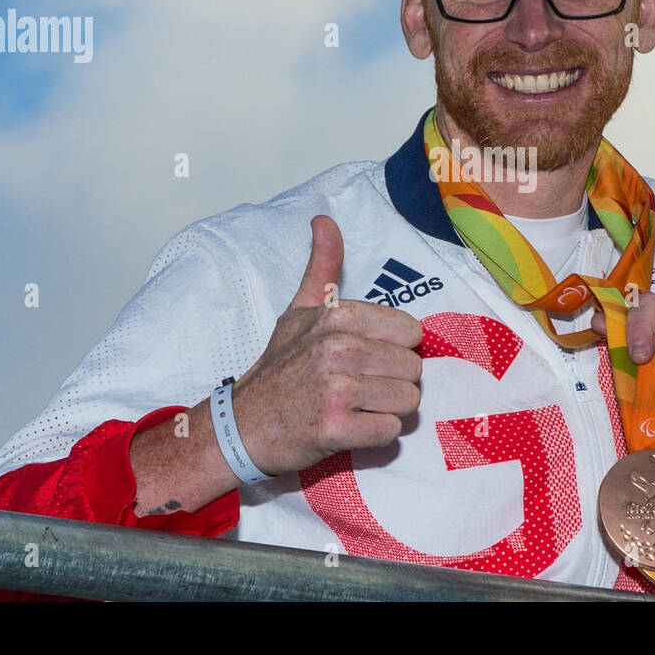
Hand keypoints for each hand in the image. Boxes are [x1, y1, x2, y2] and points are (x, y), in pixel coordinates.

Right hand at [230, 214, 424, 474]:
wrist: (242, 425)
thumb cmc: (280, 368)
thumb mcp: (299, 311)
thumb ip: (322, 267)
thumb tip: (324, 219)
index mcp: (338, 317)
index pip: (410, 332)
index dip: (394, 349)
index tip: (366, 358)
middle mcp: (338, 349)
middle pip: (413, 369)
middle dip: (393, 383)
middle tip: (360, 387)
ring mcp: (336, 390)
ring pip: (407, 401)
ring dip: (387, 410)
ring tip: (356, 407)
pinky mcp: (336, 429)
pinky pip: (390, 432)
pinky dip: (375, 436)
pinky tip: (350, 428)